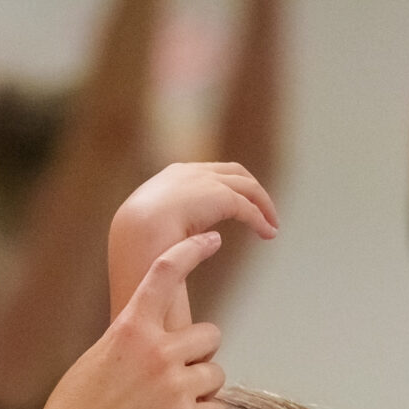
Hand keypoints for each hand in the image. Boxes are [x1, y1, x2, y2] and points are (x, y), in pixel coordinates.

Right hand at [27, 233, 229, 408]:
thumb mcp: (97, 359)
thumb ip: (130, 340)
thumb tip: (153, 333)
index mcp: (129, 328)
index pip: (165, 274)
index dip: (191, 251)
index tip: (210, 239)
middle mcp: (156, 352)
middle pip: (211, 335)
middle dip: (200, 354)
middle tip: (181, 375)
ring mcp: (174, 387)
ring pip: (217, 376)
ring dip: (202, 391)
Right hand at [107, 162, 278, 308]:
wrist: (138, 230)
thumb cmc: (138, 235)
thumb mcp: (155, 222)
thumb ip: (173, 222)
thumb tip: (187, 237)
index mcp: (174, 174)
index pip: (208, 172)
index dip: (226, 185)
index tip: (236, 202)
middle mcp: (193, 171)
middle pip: (234, 172)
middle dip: (251, 188)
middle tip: (262, 209)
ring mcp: (208, 181)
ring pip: (248, 187)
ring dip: (263, 205)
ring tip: (271, 224)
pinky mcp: (222, 197)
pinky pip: (248, 209)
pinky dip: (261, 220)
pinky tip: (267, 234)